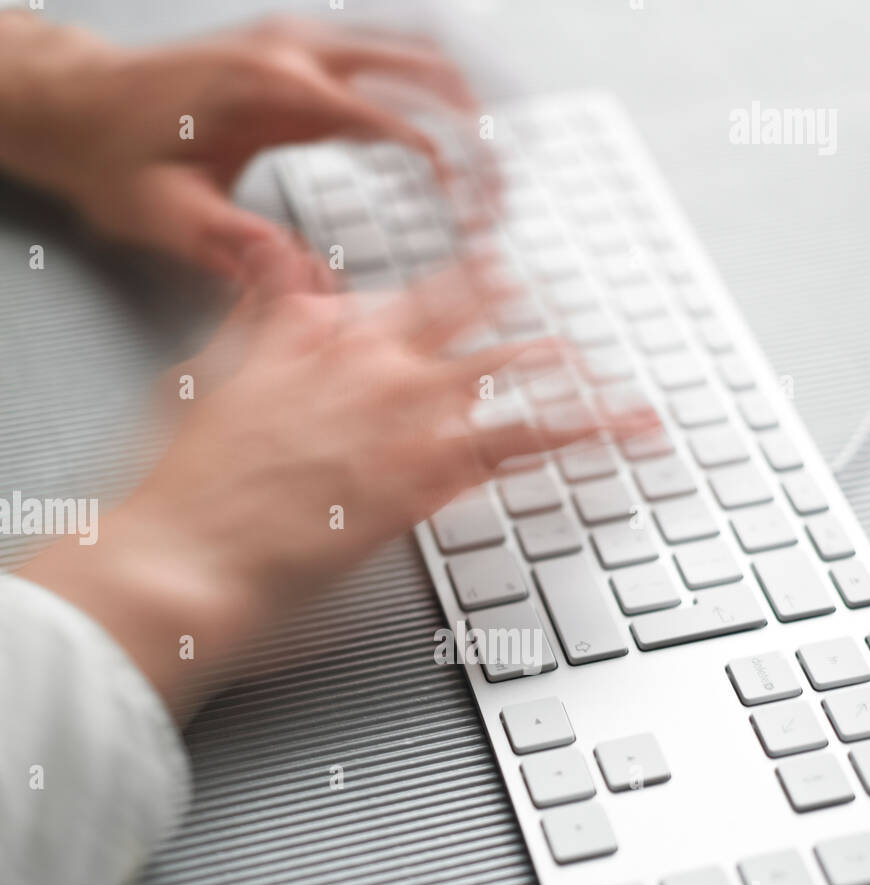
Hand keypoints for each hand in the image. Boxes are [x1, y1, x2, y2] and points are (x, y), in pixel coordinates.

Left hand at [0, 12, 477, 279]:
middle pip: (422, 66)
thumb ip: (235, 247)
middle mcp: (294, 51)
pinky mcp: (297, 50)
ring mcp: (298, 40)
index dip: (447, 166)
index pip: (391, 120)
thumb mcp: (167, 217)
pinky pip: (385, 53)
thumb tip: (308, 284)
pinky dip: (429, 83)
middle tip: (508, 179)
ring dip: (464, 94)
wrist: (81, 106)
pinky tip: (453, 118)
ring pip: (412, 47)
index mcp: (274, 91)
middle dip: (478, 124)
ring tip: (501, 151)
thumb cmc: (120, 160)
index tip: (479, 211)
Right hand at [17, 257, 660, 721]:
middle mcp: (370, 359)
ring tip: (622, 389)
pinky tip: (629, 437)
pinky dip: (589, 436)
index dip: (456, 295)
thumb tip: (277, 277)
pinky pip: (531, 445)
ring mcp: (406, 414)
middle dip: (527, 312)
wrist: (179, 561)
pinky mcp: (431, 479)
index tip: (488, 294)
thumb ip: (257, 323)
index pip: (407, 297)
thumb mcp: (205, 382)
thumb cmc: (183, 494)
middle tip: (567, 327)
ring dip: (576, 370)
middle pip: (473, 308)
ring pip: (517, 368)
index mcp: (314, 332)